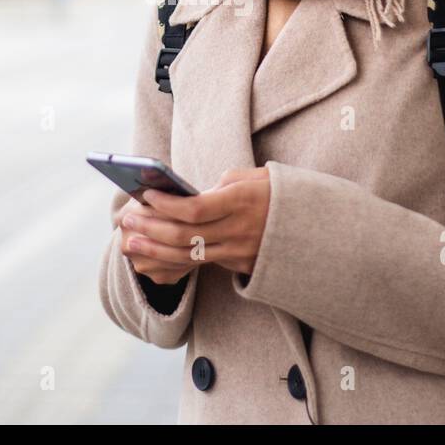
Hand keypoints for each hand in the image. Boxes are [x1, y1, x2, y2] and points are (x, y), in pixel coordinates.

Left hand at [124, 167, 270, 278]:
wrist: (317, 229)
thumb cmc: (280, 192)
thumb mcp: (256, 177)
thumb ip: (222, 185)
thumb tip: (188, 194)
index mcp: (243, 202)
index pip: (194, 209)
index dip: (166, 204)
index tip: (145, 194)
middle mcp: (240, 231)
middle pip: (185, 236)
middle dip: (150, 230)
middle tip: (126, 223)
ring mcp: (240, 254)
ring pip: (188, 257)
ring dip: (154, 251)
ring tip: (130, 244)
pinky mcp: (240, 267)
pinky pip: (201, 265)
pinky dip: (173, 262)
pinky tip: (152, 257)